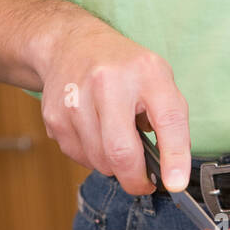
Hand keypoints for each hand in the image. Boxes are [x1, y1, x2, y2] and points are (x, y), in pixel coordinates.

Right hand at [37, 17, 190, 195]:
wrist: (72, 45)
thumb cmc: (124, 68)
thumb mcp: (158, 79)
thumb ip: (170, 120)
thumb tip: (171, 172)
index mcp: (146, 72)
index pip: (167, 119)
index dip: (174, 157)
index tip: (175, 184)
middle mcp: (108, 82)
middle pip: (121, 153)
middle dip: (135, 179)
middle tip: (144, 181)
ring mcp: (76, 99)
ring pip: (99, 161)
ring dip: (112, 164)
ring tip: (116, 137)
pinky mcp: (54, 116)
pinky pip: (79, 157)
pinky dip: (92, 156)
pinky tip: (95, 132)